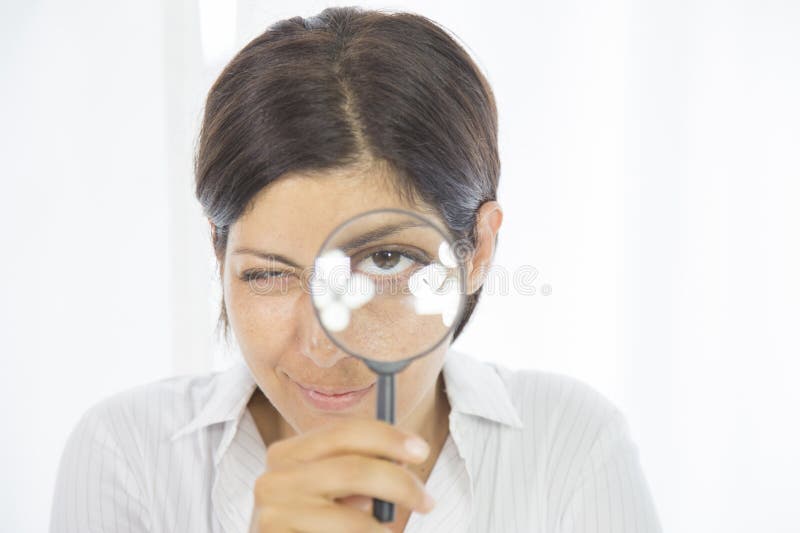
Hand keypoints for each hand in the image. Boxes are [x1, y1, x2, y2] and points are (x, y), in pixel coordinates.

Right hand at [249, 418, 435, 532]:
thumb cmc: (310, 523)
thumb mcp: (330, 492)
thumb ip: (357, 471)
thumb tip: (401, 460)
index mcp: (287, 454)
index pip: (344, 432)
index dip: (388, 437)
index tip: (421, 450)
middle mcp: (274, 479)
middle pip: (353, 470)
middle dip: (400, 483)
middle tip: (427, 500)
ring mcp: (274, 515)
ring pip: (354, 520)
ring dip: (384, 528)